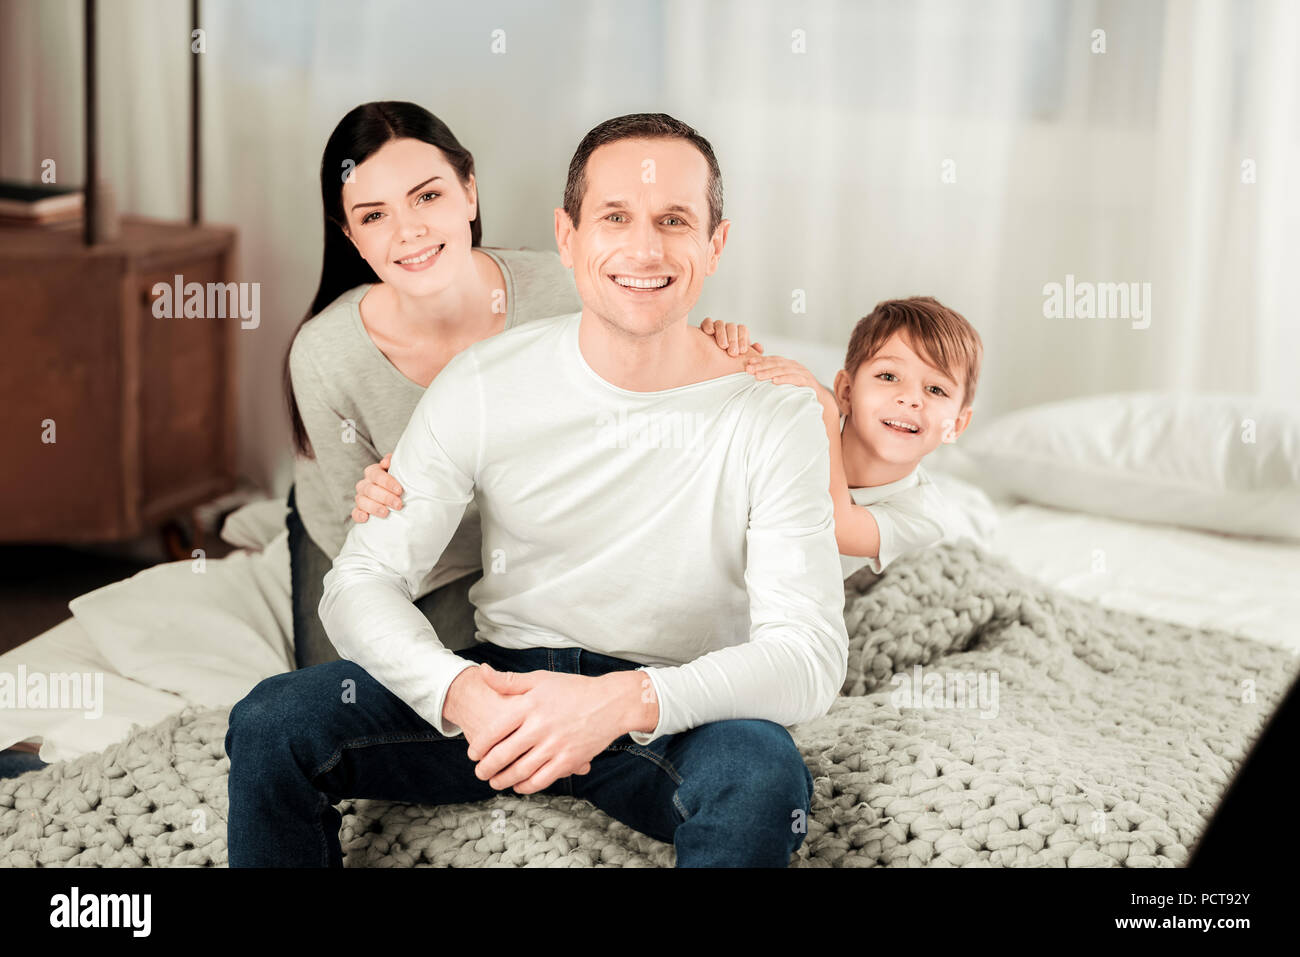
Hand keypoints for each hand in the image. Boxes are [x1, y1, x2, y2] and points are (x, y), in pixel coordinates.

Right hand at [351, 453, 404, 522]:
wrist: (396, 495)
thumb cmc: (398, 481)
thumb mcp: (398, 470)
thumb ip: (394, 463)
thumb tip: (387, 461)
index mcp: (373, 472)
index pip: (376, 475)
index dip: (387, 482)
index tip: (399, 490)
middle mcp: (365, 484)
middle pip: (370, 489)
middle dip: (385, 497)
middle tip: (398, 504)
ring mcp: (361, 497)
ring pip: (362, 501)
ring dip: (374, 507)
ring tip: (386, 513)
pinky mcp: (359, 510)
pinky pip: (355, 513)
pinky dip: (358, 515)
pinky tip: (366, 518)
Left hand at [459, 665, 629, 793]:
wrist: (611, 703)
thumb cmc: (573, 689)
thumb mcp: (540, 679)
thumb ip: (509, 681)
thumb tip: (481, 670)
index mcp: (530, 705)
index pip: (494, 730)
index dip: (479, 746)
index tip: (473, 754)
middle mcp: (540, 726)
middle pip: (503, 754)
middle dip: (486, 768)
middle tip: (480, 772)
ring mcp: (555, 745)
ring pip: (520, 771)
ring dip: (502, 780)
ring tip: (494, 781)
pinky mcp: (569, 760)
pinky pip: (541, 780)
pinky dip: (525, 786)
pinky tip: (519, 785)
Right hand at [700, 317, 763, 356]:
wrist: (710, 364)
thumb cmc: (728, 362)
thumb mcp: (743, 360)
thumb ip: (753, 354)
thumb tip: (758, 347)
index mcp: (737, 334)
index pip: (742, 329)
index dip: (743, 339)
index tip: (742, 351)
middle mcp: (727, 329)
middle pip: (732, 326)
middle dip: (733, 339)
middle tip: (733, 352)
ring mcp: (715, 328)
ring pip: (720, 323)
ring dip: (722, 334)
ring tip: (723, 346)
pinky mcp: (704, 328)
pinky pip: (707, 322)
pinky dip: (709, 325)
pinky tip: (710, 333)